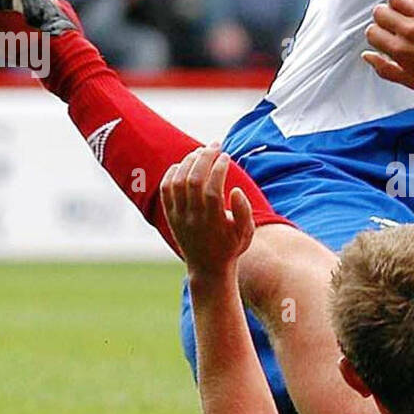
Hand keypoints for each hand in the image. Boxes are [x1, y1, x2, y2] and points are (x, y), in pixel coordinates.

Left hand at [160, 145, 254, 275]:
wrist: (208, 268)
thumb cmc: (231, 247)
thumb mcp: (246, 234)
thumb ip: (245, 212)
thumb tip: (235, 190)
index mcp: (214, 222)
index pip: (212, 189)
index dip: (218, 169)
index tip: (226, 156)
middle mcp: (194, 218)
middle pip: (194, 181)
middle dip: (204, 158)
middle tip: (215, 145)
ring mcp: (179, 217)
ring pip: (178, 182)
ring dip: (189, 162)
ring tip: (201, 152)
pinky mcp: (171, 216)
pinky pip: (166, 189)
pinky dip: (172, 172)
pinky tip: (184, 164)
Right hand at [363, 0, 413, 94]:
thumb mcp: (411, 81)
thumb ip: (385, 69)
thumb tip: (368, 56)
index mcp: (400, 51)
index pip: (372, 32)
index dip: (377, 34)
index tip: (386, 36)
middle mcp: (410, 32)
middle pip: (380, 11)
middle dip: (384, 18)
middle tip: (395, 24)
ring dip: (398, 4)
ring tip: (408, 13)